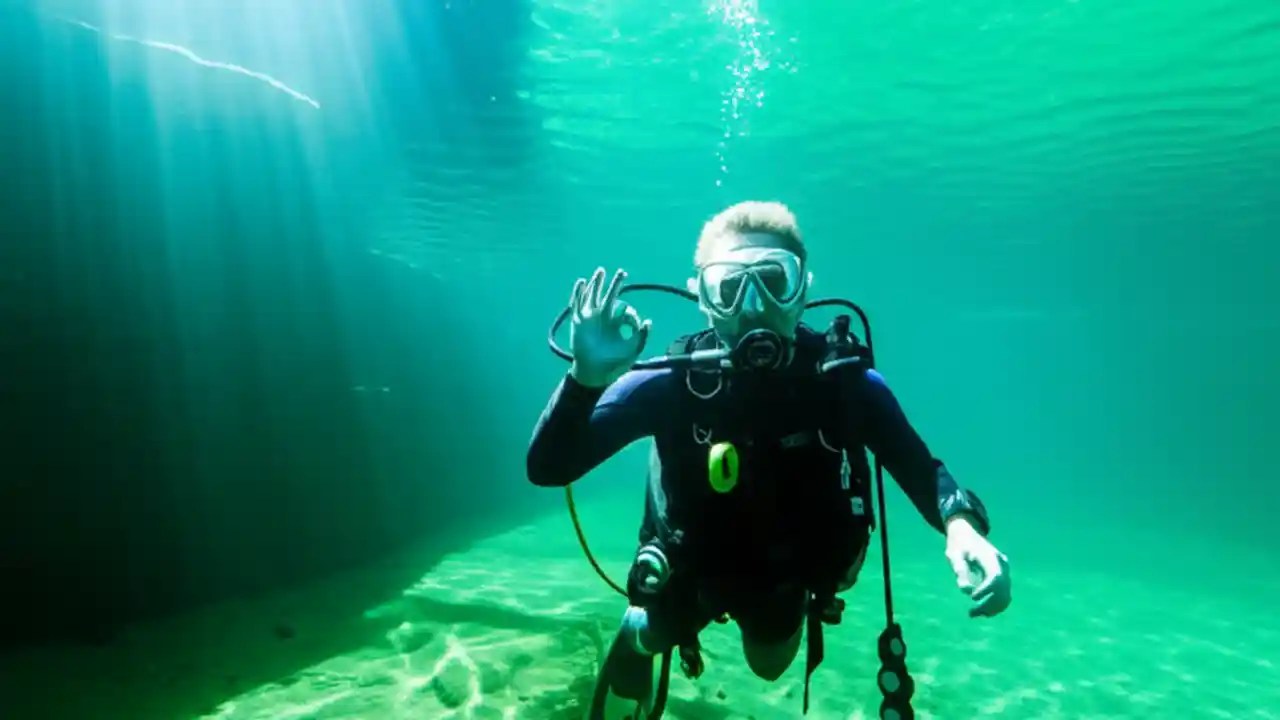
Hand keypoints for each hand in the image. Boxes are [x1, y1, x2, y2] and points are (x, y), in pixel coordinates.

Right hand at [568, 267, 650, 387]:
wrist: (595, 372)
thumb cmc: (614, 363)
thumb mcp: (633, 349)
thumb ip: (642, 336)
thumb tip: (649, 321)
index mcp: (615, 324)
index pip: (623, 309)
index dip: (631, 313)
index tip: (634, 325)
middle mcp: (603, 318)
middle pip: (609, 296)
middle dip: (615, 284)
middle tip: (622, 272)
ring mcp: (590, 319)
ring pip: (593, 296)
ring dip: (597, 283)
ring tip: (601, 271)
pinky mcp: (579, 322)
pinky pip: (578, 304)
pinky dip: (579, 293)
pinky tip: (582, 282)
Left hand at [944, 517, 1011, 617]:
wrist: (967, 535)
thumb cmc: (959, 544)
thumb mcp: (954, 554)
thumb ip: (959, 569)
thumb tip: (967, 590)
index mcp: (991, 557)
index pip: (995, 577)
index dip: (987, 590)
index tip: (973, 598)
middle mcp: (1002, 565)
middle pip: (1003, 589)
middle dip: (989, 604)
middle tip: (971, 613)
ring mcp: (1004, 572)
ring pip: (1005, 595)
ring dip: (992, 608)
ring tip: (973, 614)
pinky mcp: (1002, 578)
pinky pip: (1003, 595)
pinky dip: (995, 605)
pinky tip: (981, 612)